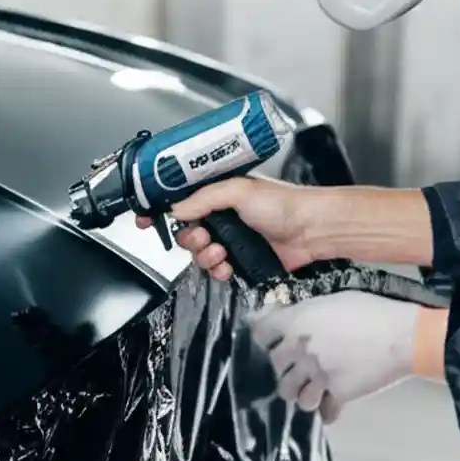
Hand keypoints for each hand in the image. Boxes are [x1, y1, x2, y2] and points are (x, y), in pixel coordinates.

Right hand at [136, 177, 319, 280]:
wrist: (313, 230)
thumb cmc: (284, 203)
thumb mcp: (238, 190)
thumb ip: (204, 199)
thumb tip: (177, 209)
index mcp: (217, 195)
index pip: (180, 202)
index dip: (162, 212)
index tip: (146, 222)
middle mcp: (221, 217)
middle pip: (185, 233)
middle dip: (189, 239)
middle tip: (203, 237)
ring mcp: (231, 239)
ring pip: (199, 254)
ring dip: (205, 256)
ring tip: (221, 252)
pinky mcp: (241, 260)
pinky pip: (217, 270)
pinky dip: (218, 270)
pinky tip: (228, 266)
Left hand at [251, 291, 420, 422]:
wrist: (403, 336)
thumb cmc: (370, 310)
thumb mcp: (331, 300)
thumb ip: (305, 312)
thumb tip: (290, 318)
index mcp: (295, 322)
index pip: (259, 335)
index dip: (265, 339)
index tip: (273, 342)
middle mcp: (298, 350)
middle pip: (274, 367)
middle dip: (285, 366)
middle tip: (298, 365)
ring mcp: (315, 375)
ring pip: (291, 395)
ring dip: (300, 391)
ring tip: (311, 387)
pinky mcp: (337, 394)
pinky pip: (322, 412)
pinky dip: (326, 410)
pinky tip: (331, 404)